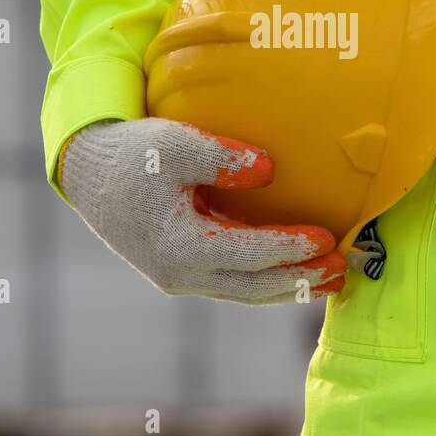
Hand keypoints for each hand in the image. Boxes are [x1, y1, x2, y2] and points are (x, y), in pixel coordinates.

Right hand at [58, 118, 344, 303]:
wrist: (92, 176)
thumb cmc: (134, 155)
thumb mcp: (174, 144)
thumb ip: (221, 157)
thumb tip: (270, 169)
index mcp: (178, 245)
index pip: (246, 254)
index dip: (288, 248)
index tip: (325, 237)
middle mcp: (180, 273)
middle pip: (252, 286)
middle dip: (300, 279)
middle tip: (342, 266)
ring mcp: (181, 278)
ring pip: (246, 292)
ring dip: (290, 287)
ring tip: (333, 277)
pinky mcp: (185, 273)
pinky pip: (235, 284)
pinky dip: (269, 282)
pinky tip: (297, 273)